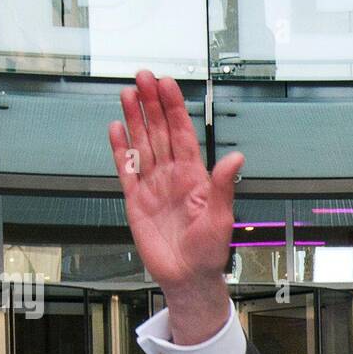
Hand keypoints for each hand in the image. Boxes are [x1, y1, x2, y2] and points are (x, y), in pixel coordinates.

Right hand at [108, 69, 244, 345]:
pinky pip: (126, 170)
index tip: (167, 84)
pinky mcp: (136, 201)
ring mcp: (153, 186)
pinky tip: (116, 128)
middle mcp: (173, 175)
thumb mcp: (221, 217)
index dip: (174, 108)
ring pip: (142, 145)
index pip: (183, 133)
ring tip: (127, 93)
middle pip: (160, 132)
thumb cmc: (209, 251)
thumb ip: (224, 186)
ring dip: (135, 119)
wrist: (188, 277)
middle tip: (143, 76)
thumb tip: (236, 157)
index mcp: (195, 176)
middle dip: (152, 104)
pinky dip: (121, 149)